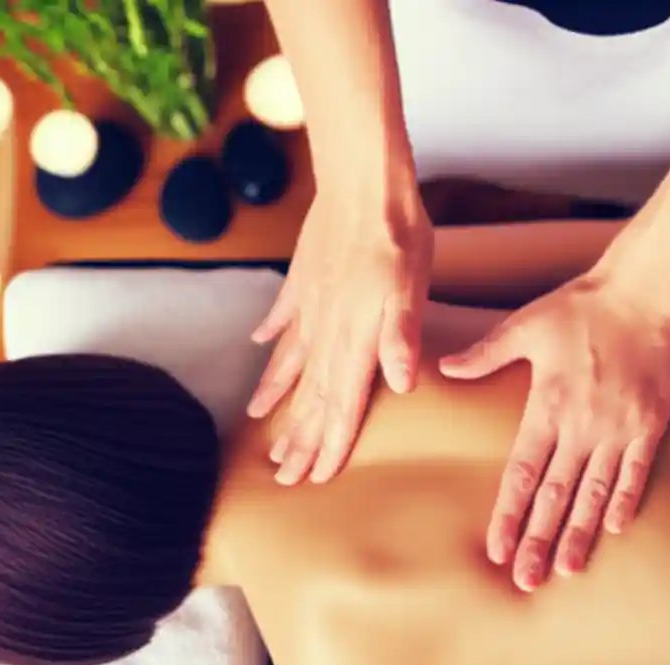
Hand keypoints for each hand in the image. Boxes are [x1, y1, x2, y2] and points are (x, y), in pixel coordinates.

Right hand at [248, 190, 433, 484]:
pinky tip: (258, 347)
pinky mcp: (305, 279)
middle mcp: (325, 329)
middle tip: (284, 475)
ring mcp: (310, 304)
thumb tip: (399, 384)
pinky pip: (283, 317)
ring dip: (280, 400)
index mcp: (353, 338)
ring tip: (262, 429)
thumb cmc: (397, 236)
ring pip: (292, 365)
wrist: (363, 181)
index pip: (341, 403)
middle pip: (311, 395)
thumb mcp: (411, 288)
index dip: (330, 443)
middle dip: (300, 438)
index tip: (313, 478)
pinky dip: (272, 335)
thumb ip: (400, 336)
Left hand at [440, 275, 669, 591]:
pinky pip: (637, 470)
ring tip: (566, 569)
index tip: (497, 549)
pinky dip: (626, 499)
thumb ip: (486, 354)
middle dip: (538, 539)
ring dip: (580, 532)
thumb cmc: (581, 306)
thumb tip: (446, 367)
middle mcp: (582, 424)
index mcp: (548, 404)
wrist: (645, 291)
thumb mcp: (525, 325)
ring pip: (595, 492)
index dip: (509, 513)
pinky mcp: (650, 424)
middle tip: (525, 580)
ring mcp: (619, 427)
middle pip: (556, 494)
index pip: (523, 472)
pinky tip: (615, 528)